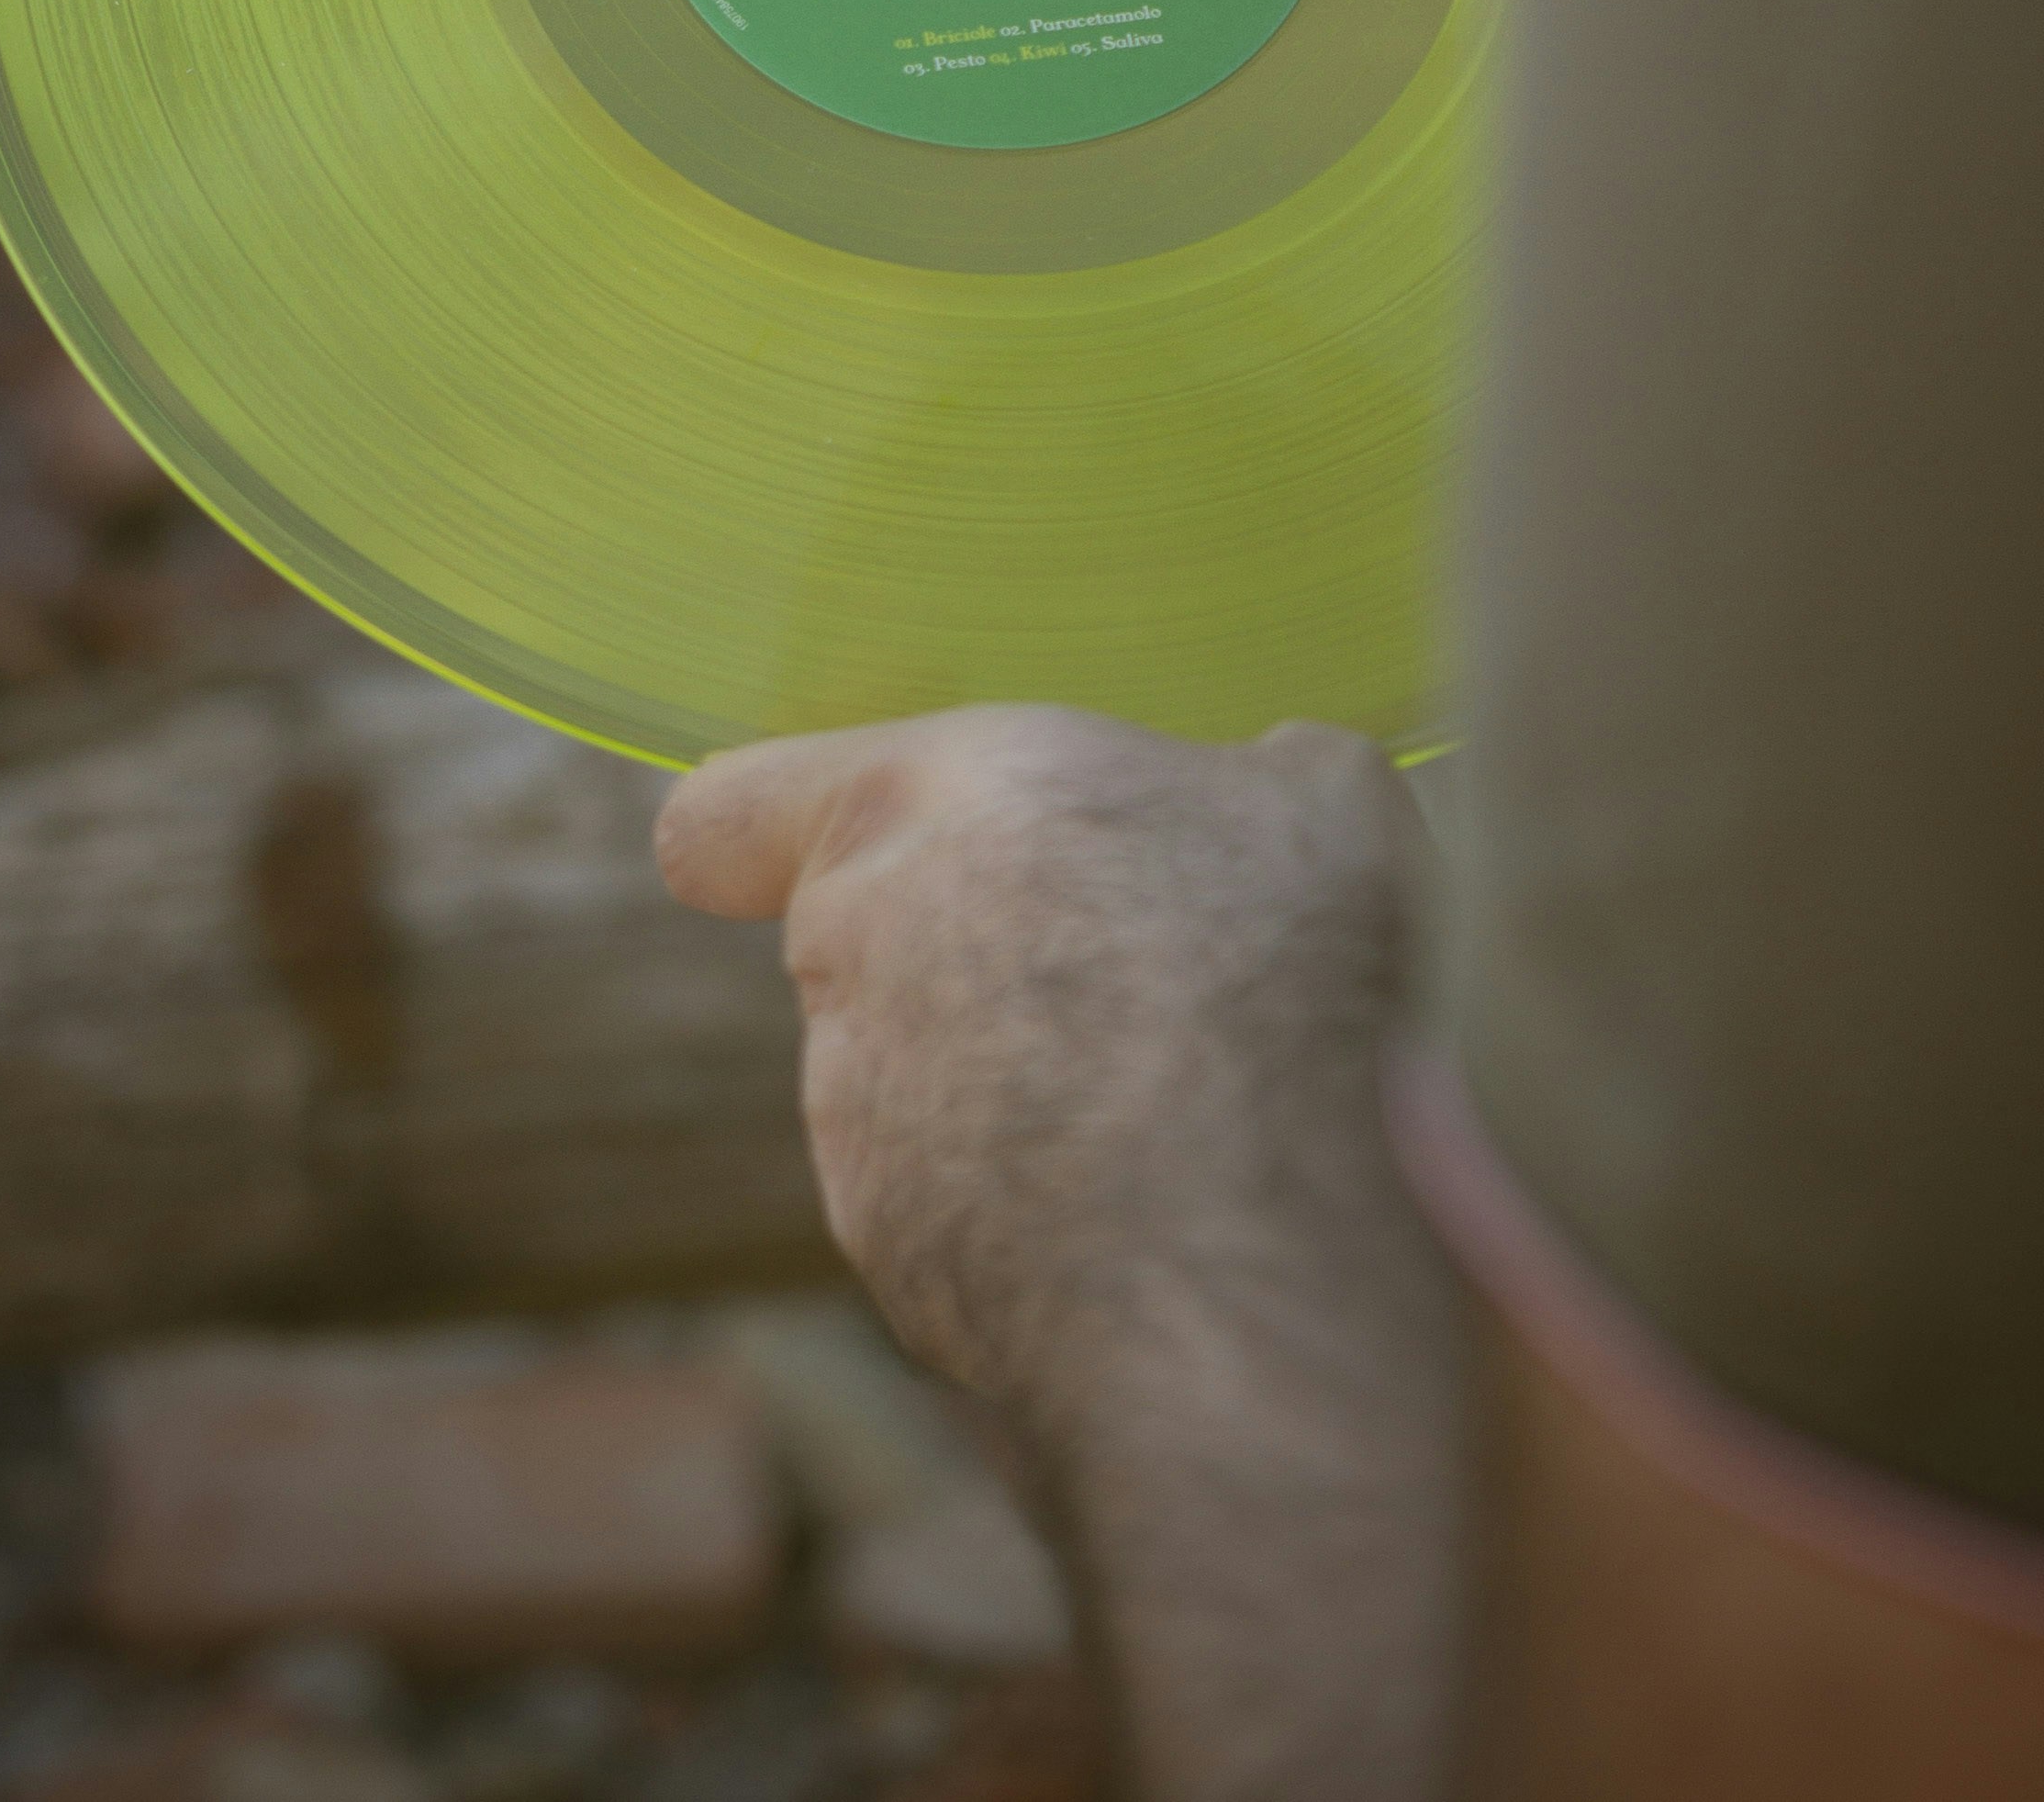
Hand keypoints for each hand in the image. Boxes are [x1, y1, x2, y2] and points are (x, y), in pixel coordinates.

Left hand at [655, 703, 1426, 1413]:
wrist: (1256, 1258)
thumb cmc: (1275, 978)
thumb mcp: (1320, 798)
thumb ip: (1234, 776)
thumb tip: (1261, 796)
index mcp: (908, 804)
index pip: (723, 819)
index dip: (762, 837)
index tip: (814, 854)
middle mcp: (848, 957)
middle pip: (859, 943)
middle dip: (969, 956)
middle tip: (1130, 976)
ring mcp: (859, 1126)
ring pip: (913, 1082)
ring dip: (1013, 1087)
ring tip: (1180, 1107)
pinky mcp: (902, 1267)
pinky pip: (961, 1211)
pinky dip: (1039, 1210)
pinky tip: (1163, 1213)